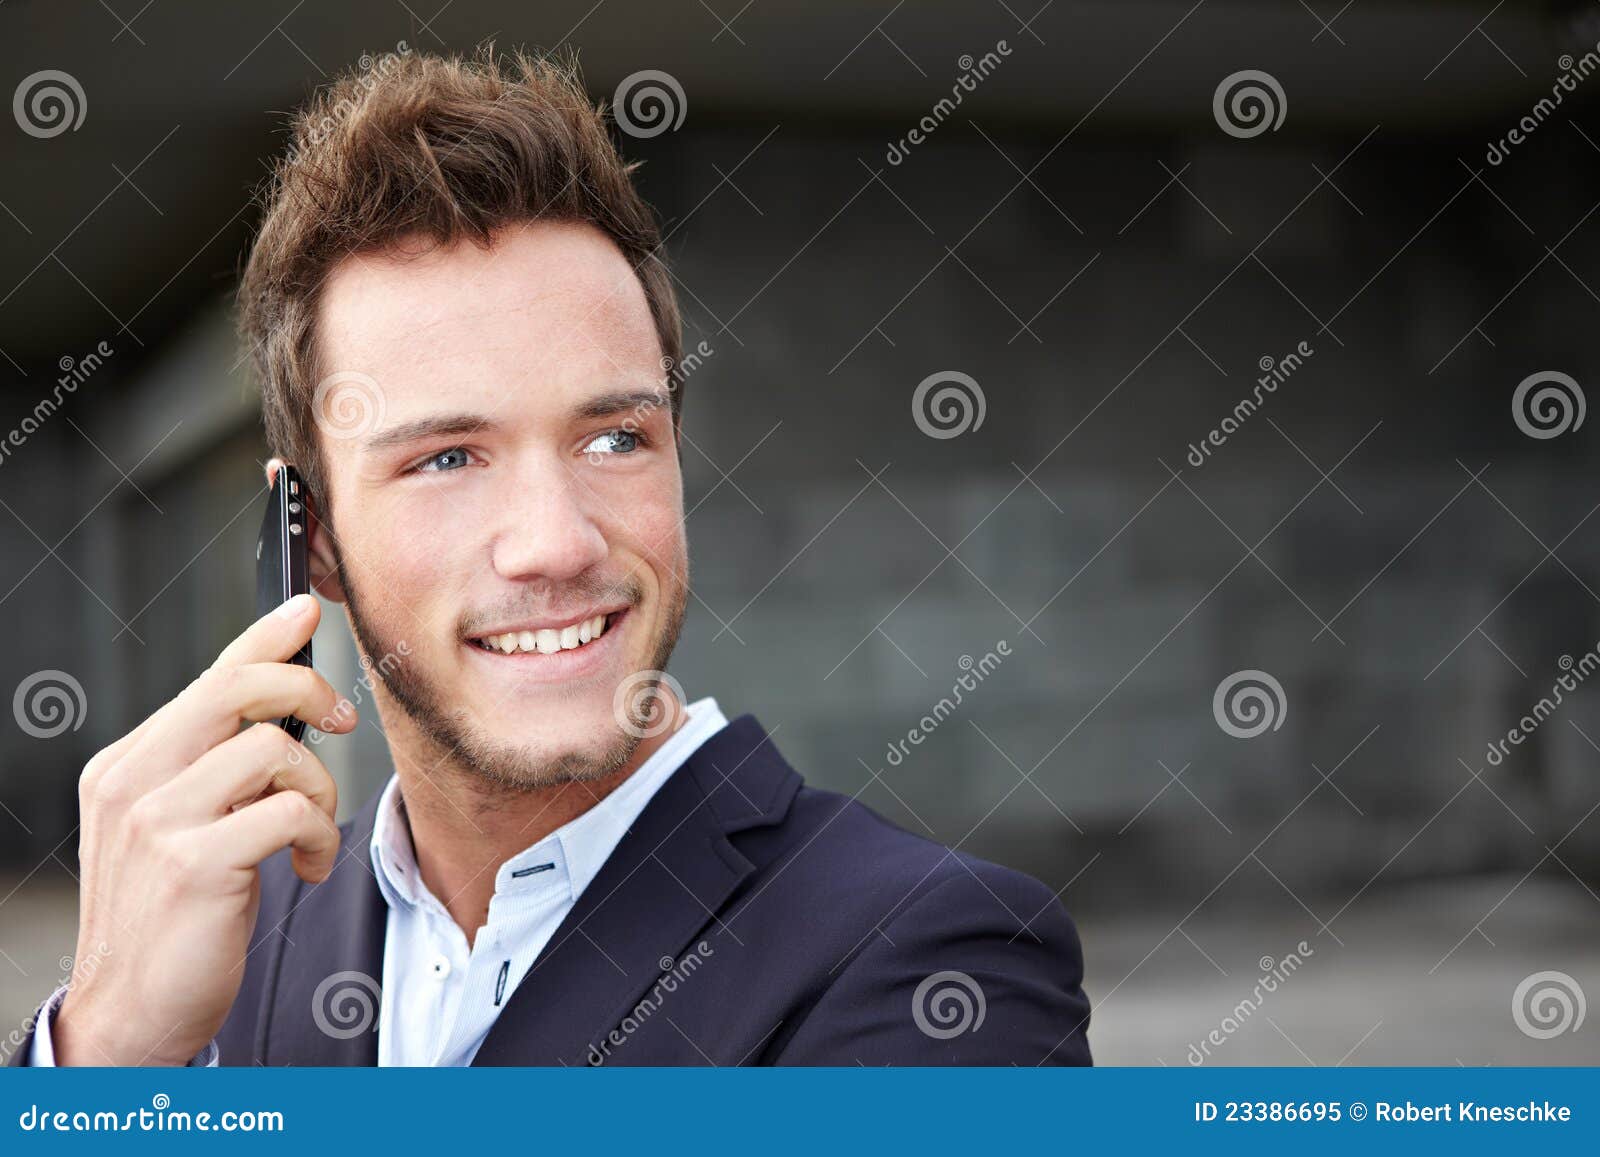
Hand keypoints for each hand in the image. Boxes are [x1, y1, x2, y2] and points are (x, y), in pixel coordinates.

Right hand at [52, 593, 356, 1064]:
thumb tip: (286, 705)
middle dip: (306, 690)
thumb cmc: (171, 916)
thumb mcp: (184, 826)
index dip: (262, 637)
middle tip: (340, 723)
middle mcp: (132, 781)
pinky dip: (317, 835)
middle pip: (237, 689)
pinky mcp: (192, 863)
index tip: (305, 609)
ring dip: (317, 789)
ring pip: (273, 749)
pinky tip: (308, 865)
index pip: (207, 678)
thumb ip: (217, 767)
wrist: (131, 1011)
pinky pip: (288, 812)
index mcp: (128, 765)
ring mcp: (156, 821)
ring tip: (310, 833)